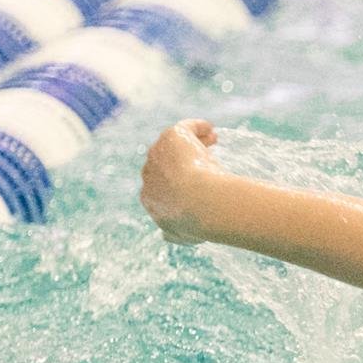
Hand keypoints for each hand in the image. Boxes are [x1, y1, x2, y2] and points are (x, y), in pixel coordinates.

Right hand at [140, 119, 224, 244]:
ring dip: (192, 141)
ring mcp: (158, 154)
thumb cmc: (199, 221)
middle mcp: (149, 174)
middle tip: (209, 159)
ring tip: (213, 141)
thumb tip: (168, 235)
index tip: (201, 181)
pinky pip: (183, 128)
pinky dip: (196, 127)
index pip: (161, 186)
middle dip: (183, 160)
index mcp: (151, 199)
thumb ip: (175, 234)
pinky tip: (210, 129)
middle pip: (165, 162)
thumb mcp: (185, 235)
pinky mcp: (171, 138)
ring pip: (173, 144)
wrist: (200, 203)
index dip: (179, 181)